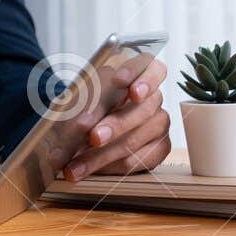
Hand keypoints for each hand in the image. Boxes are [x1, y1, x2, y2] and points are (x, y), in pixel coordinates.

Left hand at [60, 58, 171, 180]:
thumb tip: (81, 124)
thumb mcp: (75, 99)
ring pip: (135, 139)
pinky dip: (111, 167)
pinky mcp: (160, 147)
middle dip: (114, 125)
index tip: (117, 81)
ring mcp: (159, 122)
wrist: (80, 130)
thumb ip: (79, 105)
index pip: (147, 65)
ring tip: (74, 167)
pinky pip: (139, 160)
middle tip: (92, 137)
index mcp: (134, 73)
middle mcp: (152, 97)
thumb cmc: (80, 107)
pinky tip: (91, 171)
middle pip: (140, 109)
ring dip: (101, 156)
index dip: (135, 73)